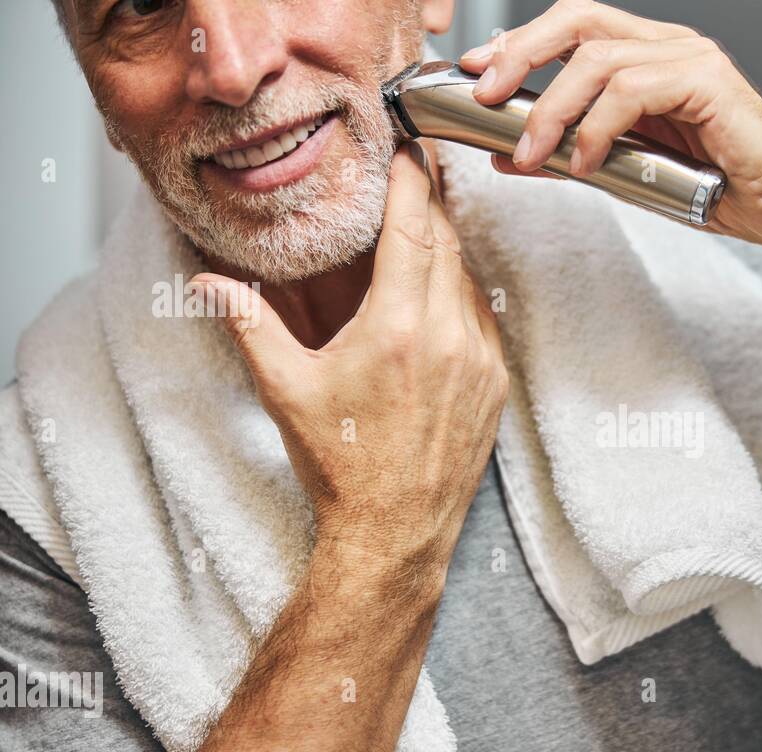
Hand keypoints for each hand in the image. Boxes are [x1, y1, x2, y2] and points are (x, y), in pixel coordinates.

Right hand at [196, 143, 508, 590]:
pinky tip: (434, 299)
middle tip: (412, 178)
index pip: (415, 228)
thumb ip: (249, 325)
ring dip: (443, 253)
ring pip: (468, 281)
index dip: (413, 181)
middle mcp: (450, 337)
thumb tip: (206, 284)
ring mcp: (481, 361)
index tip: (410, 149)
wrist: (395, 532)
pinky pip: (482, 319)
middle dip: (427, 208)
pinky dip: (459, 297)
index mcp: (399, 328)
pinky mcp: (495, 384)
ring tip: (417, 236)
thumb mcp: (286, 390)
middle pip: (446, 245)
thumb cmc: (340, 465)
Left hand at [462, 0, 761, 246]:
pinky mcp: (706, 80)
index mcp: (650, 56)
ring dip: (553, 109)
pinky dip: (598, 129)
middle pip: (577, 20)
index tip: (478, 73)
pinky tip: (588, 163)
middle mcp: (668, 45)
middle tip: (487, 95)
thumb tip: (510, 153)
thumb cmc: (719, 188)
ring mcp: (689, 57)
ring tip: (534, 153)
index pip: (573, 27)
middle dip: (521, 54)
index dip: (520, 43)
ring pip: (597, 60)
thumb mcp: (628, 172)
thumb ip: (572, 154)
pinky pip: (632, 92)